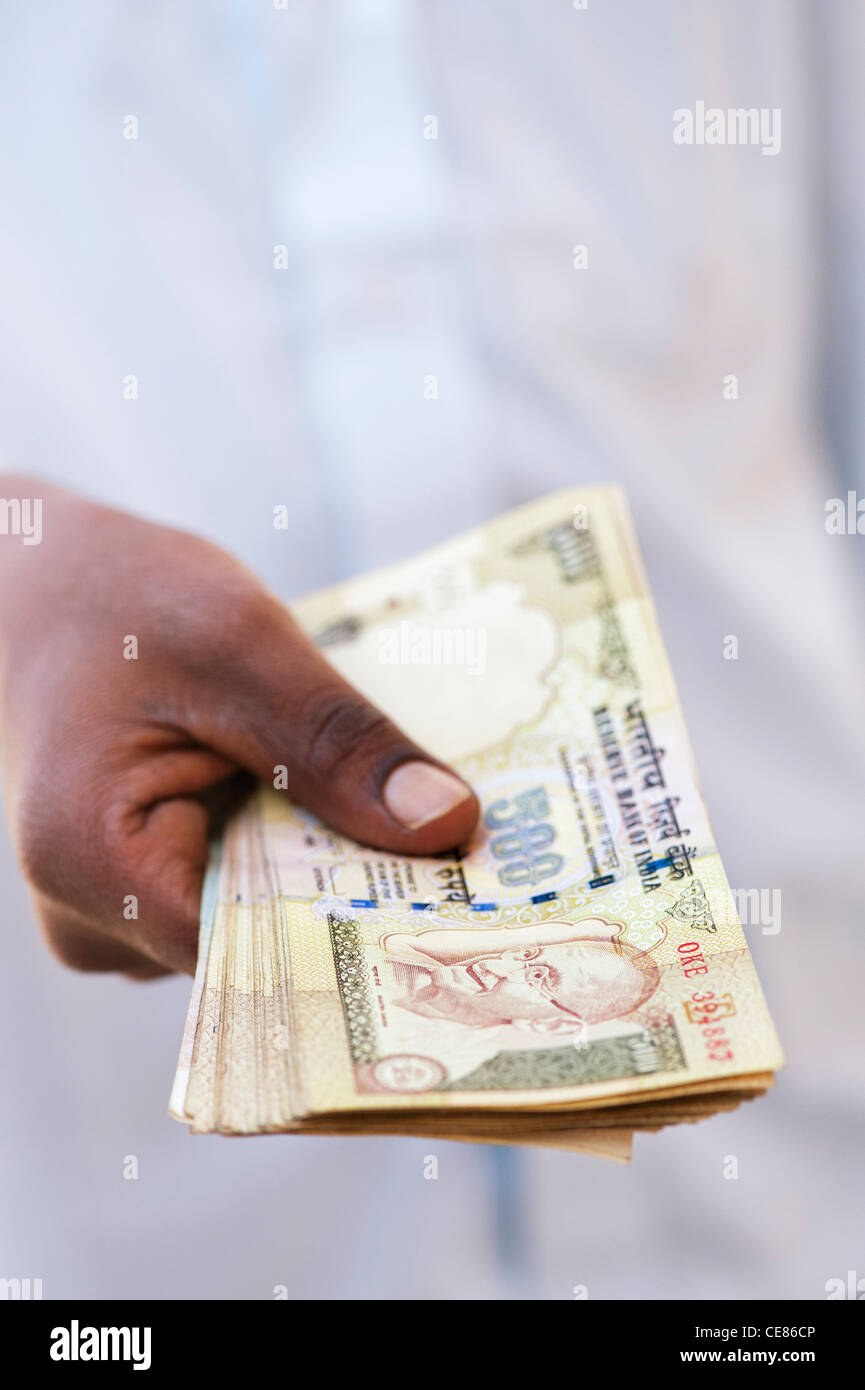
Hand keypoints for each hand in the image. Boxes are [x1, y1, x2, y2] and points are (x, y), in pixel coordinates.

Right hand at [0, 478, 478, 976]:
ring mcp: (121, 914)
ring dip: (336, 866)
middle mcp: (98, 922)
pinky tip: (345, 801)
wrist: (43, 584)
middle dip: (366, 895)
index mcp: (93, 868)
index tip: (477, 906)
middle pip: (267, 943)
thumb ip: (336, 743)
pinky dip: (302, 849)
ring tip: (410, 809)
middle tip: (486, 853)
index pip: (258, 953)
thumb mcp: (241, 647)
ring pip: (265, 918)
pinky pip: (249, 891)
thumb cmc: (119, 600)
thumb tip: (450, 824)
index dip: (366, 929)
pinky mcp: (152, 889)